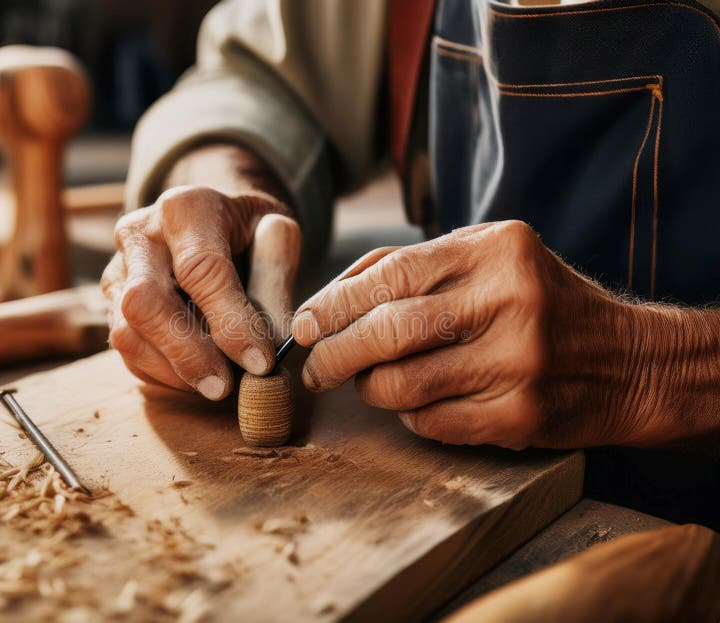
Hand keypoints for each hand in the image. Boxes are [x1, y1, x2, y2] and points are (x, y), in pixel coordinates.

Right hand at [102, 185, 299, 399]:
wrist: (215, 219)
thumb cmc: (250, 230)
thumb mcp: (277, 236)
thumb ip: (275, 281)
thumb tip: (272, 341)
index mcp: (185, 208)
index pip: (200, 269)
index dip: (230, 321)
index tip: (262, 362)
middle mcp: (140, 235)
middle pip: (145, 301)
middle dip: (188, 353)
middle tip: (225, 387)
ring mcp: (118, 270)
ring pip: (126, 332)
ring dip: (173, 371)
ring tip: (217, 386)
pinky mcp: (111, 303)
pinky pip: (126, 349)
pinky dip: (162, 373)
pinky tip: (196, 379)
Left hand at [292, 220, 644, 449]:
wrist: (629, 361)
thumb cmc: (540, 302)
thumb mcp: (490, 257)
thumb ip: (415, 264)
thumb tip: (329, 296)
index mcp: (495, 250)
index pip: (390, 275)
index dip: (333, 303)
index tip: (303, 324)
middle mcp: (508, 301)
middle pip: (387, 331)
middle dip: (333, 353)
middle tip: (313, 366)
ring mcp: (517, 362)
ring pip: (401, 385)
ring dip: (367, 388)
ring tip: (363, 382)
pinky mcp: (520, 415)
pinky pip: (431, 422)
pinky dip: (407, 415)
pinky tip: (412, 403)